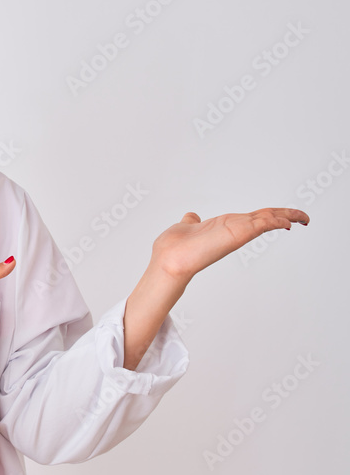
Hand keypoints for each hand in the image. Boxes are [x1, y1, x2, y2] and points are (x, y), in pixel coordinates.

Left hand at [151, 207, 309, 282]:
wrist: (169, 259)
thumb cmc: (175, 248)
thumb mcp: (186, 227)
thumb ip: (192, 222)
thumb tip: (191, 217)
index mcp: (224, 226)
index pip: (252, 217)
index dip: (269, 215)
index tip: (283, 216)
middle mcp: (233, 229)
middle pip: (265, 218)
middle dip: (285, 216)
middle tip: (304, 217)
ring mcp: (236, 232)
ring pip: (266, 220)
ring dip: (285, 217)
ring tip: (302, 217)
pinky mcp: (237, 234)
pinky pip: (261, 224)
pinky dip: (275, 221)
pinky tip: (286, 222)